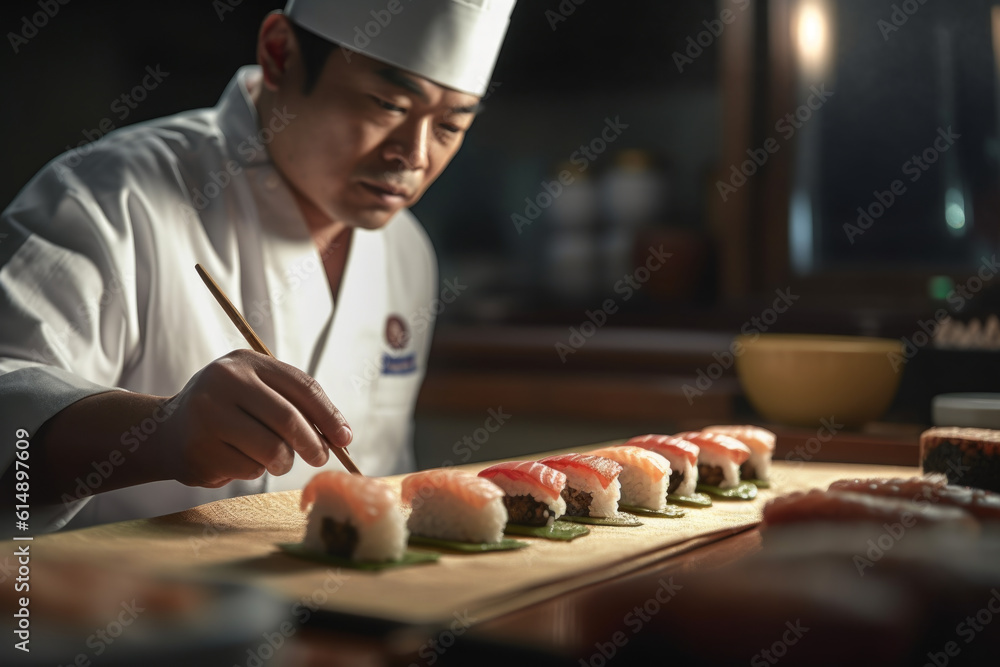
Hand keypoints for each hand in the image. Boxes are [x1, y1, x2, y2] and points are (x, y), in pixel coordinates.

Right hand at [156, 349, 352, 487]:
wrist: (165, 430)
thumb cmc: (226, 411)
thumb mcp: (256, 392)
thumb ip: (296, 405)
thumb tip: (342, 435)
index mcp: (246, 362)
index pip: (302, 387)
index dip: (330, 415)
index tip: (346, 438)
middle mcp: (225, 382)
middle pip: (288, 419)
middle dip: (313, 444)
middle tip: (320, 458)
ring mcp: (208, 415)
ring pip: (272, 450)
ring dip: (282, 462)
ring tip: (272, 458)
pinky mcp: (199, 449)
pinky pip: (249, 469)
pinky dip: (253, 470)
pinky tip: (235, 459)